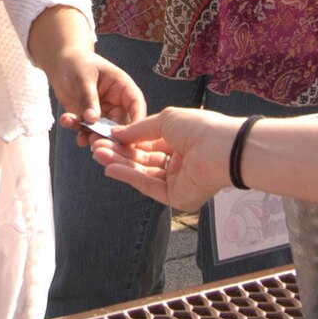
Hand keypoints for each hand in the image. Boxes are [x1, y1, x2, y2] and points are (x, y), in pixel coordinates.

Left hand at [26, 5, 144, 127]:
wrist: (61, 64)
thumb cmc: (78, 64)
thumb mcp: (84, 78)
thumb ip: (89, 98)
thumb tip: (92, 120)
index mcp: (123, 88)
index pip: (136, 104)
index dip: (137, 120)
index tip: (132, 136)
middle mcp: (116, 103)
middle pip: (121, 125)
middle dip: (110, 136)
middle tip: (97, 142)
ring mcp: (103, 113)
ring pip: (103, 131)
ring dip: (92, 136)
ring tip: (82, 138)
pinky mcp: (88, 119)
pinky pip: (85, 129)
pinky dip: (77, 130)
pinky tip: (67, 122)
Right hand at [89, 106, 241, 212]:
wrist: (221, 148)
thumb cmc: (199, 128)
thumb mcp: (165, 120)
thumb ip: (138, 130)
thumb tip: (117, 133)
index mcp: (180, 143)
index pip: (148, 144)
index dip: (127, 141)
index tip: (106, 137)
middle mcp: (179, 164)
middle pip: (142, 160)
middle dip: (119, 153)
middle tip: (96, 147)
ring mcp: (178, 182)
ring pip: (142, 173)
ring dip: (120, 164)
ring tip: (98, 154)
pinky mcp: (177, 197)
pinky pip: (149, 186)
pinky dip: (129, 176)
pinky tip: (111, 168)